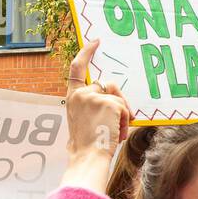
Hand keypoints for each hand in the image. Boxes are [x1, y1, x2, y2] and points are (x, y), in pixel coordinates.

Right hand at [65, 40, 131, 158]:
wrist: (88, 156)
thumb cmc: (88, 145)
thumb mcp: (84, 121)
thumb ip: (93, 106)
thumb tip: (113, 97)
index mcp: (72, 97)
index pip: (76, 68)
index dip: (86, 52)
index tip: (96, 41)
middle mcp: (81, 94)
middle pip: (108, 87)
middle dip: (118, 103)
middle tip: (116, 125)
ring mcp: (94, 96)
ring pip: (118, 98)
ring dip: (122, 114)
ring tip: (115, 132)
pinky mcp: (107, 102)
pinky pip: (125, 108)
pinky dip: (126, 121)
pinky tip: (117, 133)